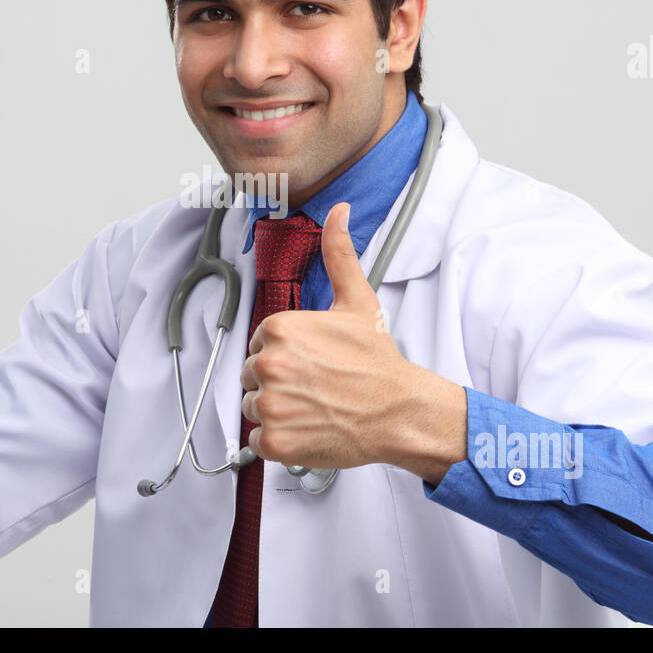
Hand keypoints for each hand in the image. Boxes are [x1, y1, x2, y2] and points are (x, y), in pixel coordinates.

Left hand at [240, 201, 459, 474]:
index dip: (286, 354)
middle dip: (280, 382)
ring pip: (253, 407)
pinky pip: (256, 441)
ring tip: (314, 407)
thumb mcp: (357, 301)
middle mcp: (269, 364)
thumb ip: (339, 254)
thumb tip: (338, 212)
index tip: (313, 361)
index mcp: (280, 328)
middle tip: (316, 386)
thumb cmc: (377, 362)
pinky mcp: (275, 441)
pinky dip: (278, 440)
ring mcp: (271, 404)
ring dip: (278, 411)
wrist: (399, 411)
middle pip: (252, 375)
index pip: (260, 344)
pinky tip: (308, 428)